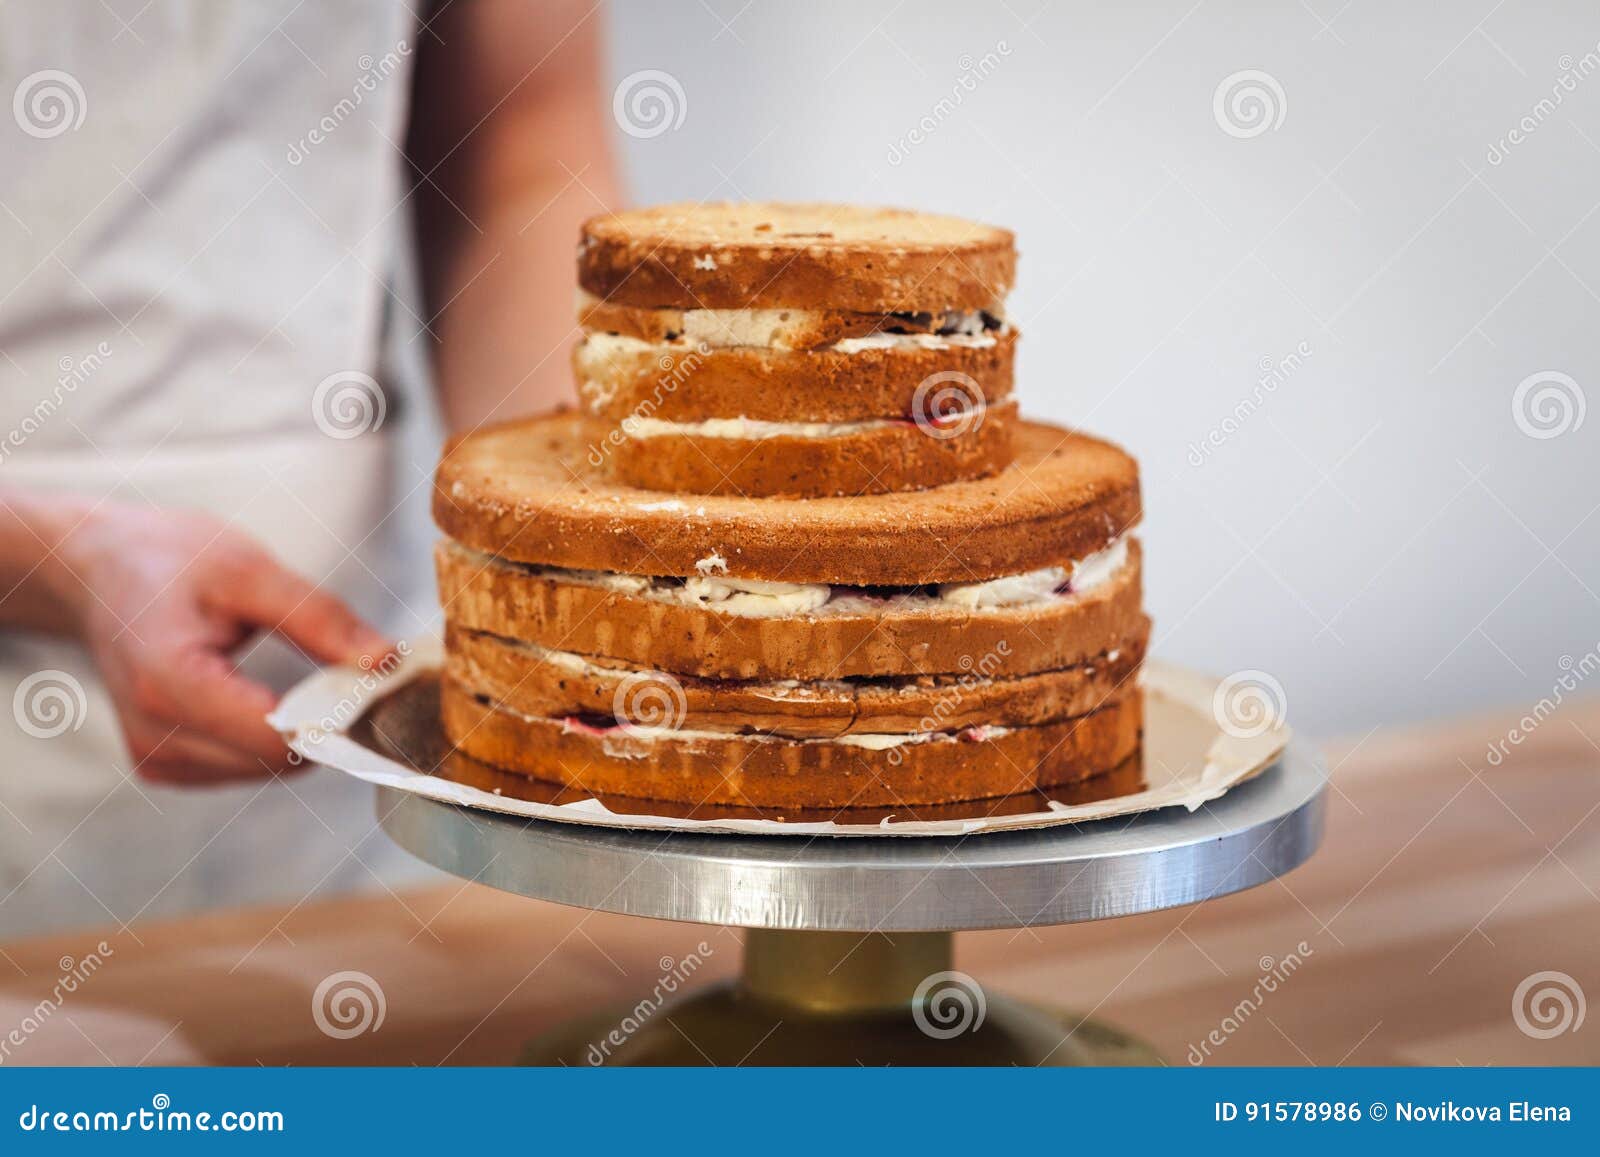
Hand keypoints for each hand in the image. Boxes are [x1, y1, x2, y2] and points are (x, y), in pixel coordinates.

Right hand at [54, 504, 393, 784]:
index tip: (376, 687)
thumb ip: (320, 620)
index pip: (275, 737)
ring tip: (309, 681)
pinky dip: (271, 741)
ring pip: (265, 770)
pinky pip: (242, 768)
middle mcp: (154, 733)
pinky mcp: (162, 764)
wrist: (99, 570)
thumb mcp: (251, 570)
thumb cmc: (170, 561)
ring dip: (300, 735)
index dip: (335, 718)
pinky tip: (272, 700)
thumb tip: (385, 663)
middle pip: (274, 760)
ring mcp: (154, 757)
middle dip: (325, 724)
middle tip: (353, 675)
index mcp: (168, 682)